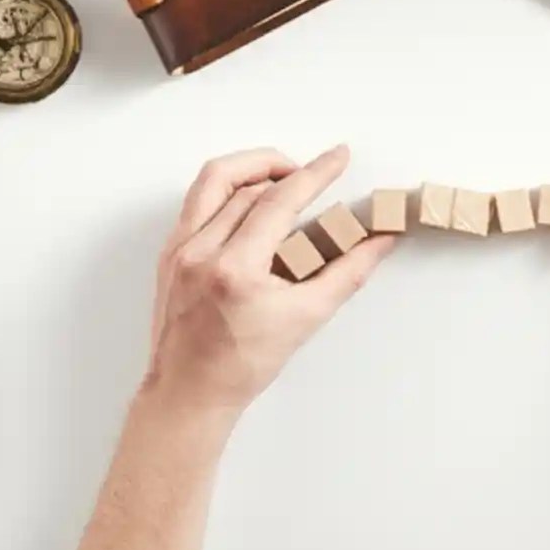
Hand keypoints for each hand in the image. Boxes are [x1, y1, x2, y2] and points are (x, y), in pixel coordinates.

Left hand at [146, 146, 395, 413]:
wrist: (190, 392)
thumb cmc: (244, 365)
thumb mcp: (306, 317)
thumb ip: (348, 273)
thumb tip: (380, 242)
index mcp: (235, 270)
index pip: (280, 201)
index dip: (315, 173)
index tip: (338, 157)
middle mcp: (200, 252)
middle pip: (247, 184)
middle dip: (287, 169)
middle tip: (313, 172)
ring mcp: (179, 250)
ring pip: (213, 182)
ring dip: (251, 169)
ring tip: (280, 176)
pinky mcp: (169, 253)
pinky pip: (197, 203)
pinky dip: (227, 192)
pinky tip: (249, 203)